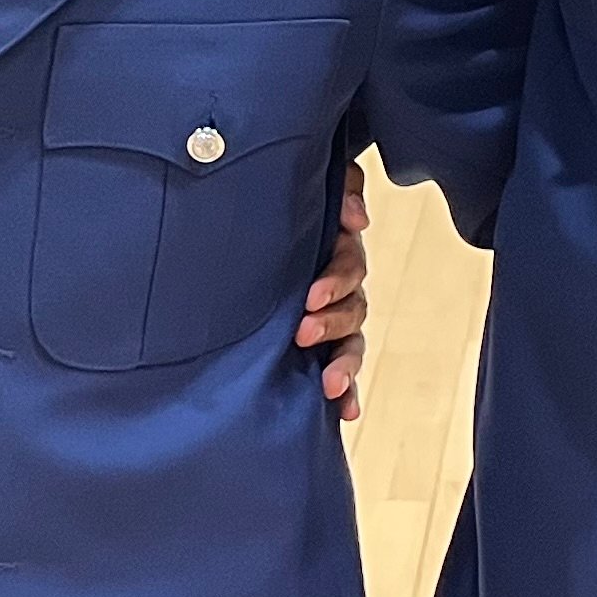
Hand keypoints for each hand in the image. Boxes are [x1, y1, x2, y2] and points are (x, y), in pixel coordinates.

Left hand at [298, 161, 374, 421]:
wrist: (237, 240)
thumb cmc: (280, 205)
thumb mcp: (313, 184)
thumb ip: (342, 186)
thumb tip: (358, 218)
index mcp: (336, 250)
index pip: (350, 265)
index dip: (337, 281)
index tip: (311, 296)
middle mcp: (340, 289)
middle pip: (354, 308)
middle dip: (332, 324)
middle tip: (303, 332)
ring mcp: (333, 321)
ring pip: (352, 343)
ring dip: (344, 364)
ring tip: (329, 384)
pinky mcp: (322, 349)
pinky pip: (343, 372)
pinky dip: (349, 393)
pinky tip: (347, 412)